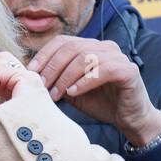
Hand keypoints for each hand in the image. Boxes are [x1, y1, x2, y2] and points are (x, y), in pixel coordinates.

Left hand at [26, 35, 157, 142]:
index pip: (63, 41)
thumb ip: (58, 80)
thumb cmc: (101, 103)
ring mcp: (118, 57)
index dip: (45, 55)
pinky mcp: (128, 70)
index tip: (31, 72)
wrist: (129, 119)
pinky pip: (103, 70)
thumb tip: (33, 77)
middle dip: (52, 67)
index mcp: (91, 47)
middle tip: (42, 86)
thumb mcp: (72, 91)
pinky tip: (73, 93)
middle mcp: (105, 47)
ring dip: (66, 77)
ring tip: (57, 94)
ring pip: (85, 57)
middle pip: (71, 48)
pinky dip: (84, 81)